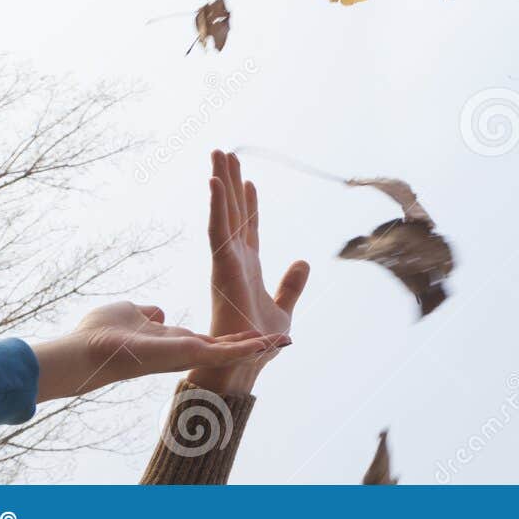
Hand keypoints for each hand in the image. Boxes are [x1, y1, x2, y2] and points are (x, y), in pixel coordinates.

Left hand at [33, 303, 289, 402]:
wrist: (84, 350)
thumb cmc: (98, 333)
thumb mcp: (132, 312)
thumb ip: (148, 313)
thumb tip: (156, 311)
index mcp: (174, 342)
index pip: (212, 341)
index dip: (235, 338)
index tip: (257, 333)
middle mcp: (185, 351)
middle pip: (229, 349)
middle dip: (255, 345)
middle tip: (284, 341)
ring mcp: (188, 355)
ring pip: (232, 353)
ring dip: (259, 348)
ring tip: (286, 342)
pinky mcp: (188, 354)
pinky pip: (225, 353)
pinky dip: (250, 348)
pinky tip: (270, 343)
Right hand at [187, 151, 309, 395]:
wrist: (244, 366)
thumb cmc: (258, 345)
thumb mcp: (284, 308)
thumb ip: (292, 284)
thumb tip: (304, 260)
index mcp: (248, 267)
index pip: (249, 227)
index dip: (248, 203)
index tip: (247, 179)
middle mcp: (235, 259)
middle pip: (233, 211)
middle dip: (229, 181)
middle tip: (225, 152)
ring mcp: (227, 261)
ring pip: (224, 212)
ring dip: (221, 182)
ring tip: (218, 153)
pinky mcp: (222, 266)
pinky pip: (218, 229)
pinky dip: (217, 205)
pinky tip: (214, 181)